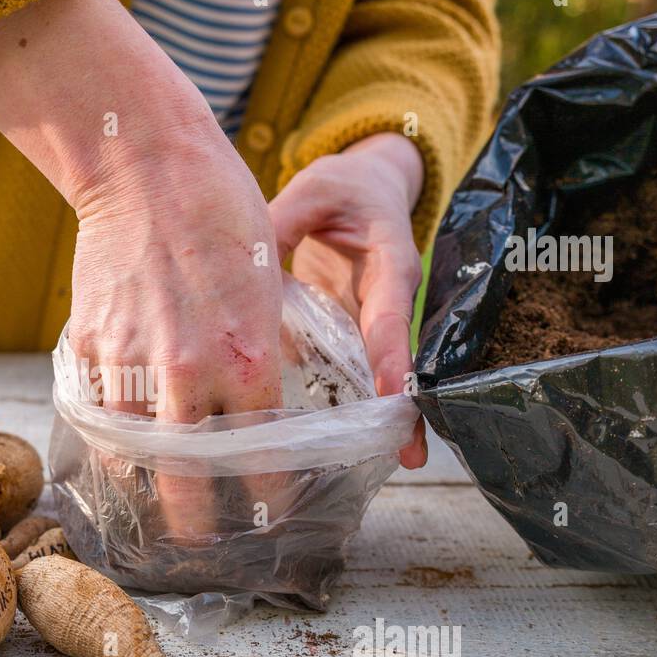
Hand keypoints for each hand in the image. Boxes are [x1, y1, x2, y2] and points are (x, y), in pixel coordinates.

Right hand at [0, 0, 283, 538]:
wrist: (143, 165)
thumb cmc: (220, 211)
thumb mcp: (266, 282)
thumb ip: (259, 349)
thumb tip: (256, 399)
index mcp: (247, 355)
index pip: (262, 454)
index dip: (267, 497)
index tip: (271, 515)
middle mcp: (188, 371)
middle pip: (192, 478)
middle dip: (201, 525)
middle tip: (206, 545)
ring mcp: (130, 362)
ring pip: (135, 459)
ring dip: (148, 494)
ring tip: (157, 514)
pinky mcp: (88, 347)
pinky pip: (96, 417)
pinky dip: (108, 447)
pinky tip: (119, 462)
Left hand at [269, 133, 427, 467]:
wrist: (363, 192)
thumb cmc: (340, 191)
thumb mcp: (314, 193)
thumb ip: (285, 224)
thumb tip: (248, 260)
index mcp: (389, 264)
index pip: (392, 314)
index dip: (393, 355)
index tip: (395, 393)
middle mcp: (388, 303)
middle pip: (400, 360)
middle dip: (406, 408)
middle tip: (408, 454)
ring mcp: (373, 326)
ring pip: (381, 378)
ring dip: (382, 420)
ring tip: (387, 464)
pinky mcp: (353, 338)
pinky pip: (352, 376)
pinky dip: (346, 409)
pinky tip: (330, 448)